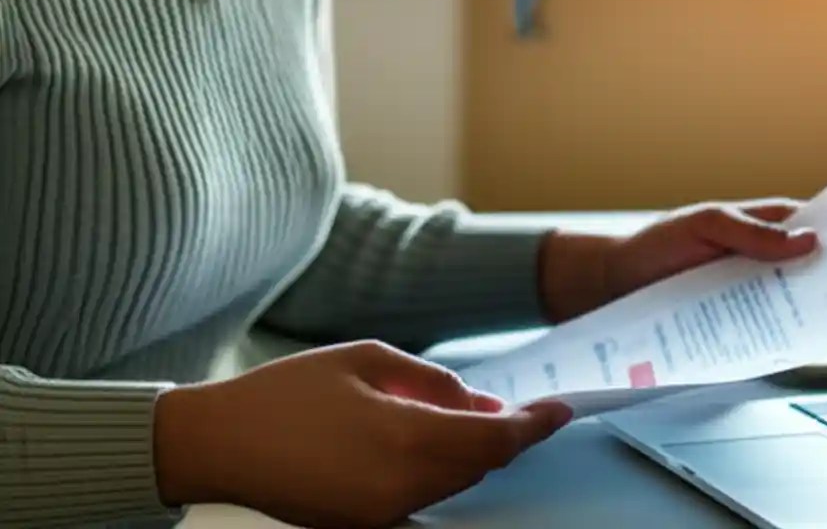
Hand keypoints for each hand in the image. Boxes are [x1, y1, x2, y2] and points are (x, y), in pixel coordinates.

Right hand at [154, 341, 571, 527]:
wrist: (218, 444)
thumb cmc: (288, 391)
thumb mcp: (368, 360)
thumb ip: (434, 382)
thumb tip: (481, 403)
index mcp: (405, 440)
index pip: (495, 440)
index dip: (534, 425)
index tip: (562, 409)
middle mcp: (401, 488)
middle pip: (481, 466)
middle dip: (506, 436)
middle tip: (518, 406)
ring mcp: (382, 515)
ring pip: (455, 484)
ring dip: (473, 453)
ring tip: (468, 415)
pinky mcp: (364, 527)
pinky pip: (423, 498)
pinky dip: (442, 471)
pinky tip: (433, 442)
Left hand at [540, 199, 817, 321]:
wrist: (611, 285)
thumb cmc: (656, 245)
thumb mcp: (704, 226)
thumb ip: (751, 233)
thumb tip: (808, 240)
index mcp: (762, 224)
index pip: (815, 223)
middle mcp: (762, 258)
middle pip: (812, 268)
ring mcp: (749, 293)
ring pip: (793, 303)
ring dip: (813, 311)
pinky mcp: (735, 323)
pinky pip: (767, 330)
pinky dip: (781, 337)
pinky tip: (794, 344)